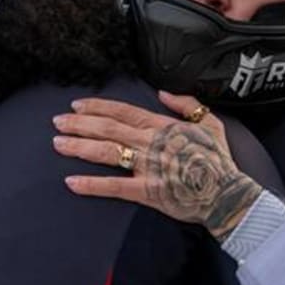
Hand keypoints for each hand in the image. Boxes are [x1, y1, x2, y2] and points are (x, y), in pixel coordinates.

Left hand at [53, 91, 261, 239]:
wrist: (227, 193)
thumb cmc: (219, 160)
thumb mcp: (211, 122)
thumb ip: (186, 104)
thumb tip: (163, 92)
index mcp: (163, 126)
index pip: (124, 111)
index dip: (98, 106)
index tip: (77, 105)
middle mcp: (151, 143)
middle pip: (108, 128)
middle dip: (79, 124)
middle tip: (57, 122)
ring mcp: (148, 167)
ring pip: (106, 153)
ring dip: (79, 147)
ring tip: (57, 144)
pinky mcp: (148, 192)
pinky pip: (114, 187)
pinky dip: (91, 184)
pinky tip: (72, 182)